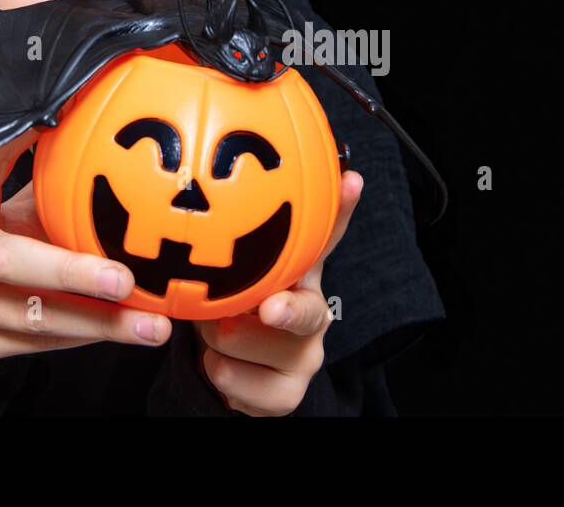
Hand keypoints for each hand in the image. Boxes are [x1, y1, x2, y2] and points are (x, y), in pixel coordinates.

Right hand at [0, 130, 171, 369]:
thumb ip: (31, 173)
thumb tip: (82, 116)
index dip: (8, 154)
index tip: (50, 131)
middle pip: (8, 263)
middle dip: (71, 272)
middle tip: (124, 279)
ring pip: (35, 320)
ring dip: (100, 323)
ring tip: (154, 326)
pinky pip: (41, 346)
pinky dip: (87, 337)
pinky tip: (129, 332)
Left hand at [193, 169, 362, 415]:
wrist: (233, 369)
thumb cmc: (237, 307)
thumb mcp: (240, 268)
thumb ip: (241, 224)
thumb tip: (249, 168)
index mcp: (304, 276)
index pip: (330, 233)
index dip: (342, 210)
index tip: (350, 182)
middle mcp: (314, 315)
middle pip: (305, 310)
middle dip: (287, 309)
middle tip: (266, 308)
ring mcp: (304, 358)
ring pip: (257, 346)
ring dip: (220, 339)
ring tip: (213, 330)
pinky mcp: (286, 395)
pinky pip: (241, 384)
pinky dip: (220, 373)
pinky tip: (217, 363)